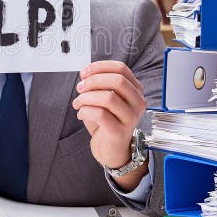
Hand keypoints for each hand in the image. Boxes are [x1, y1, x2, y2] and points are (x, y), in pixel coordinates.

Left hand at [71, 60, 148, 190]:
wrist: (111, 148)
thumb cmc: (107, 121)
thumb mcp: (104, 98)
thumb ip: (98, 84)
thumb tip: (86, 73)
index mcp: (135, 90)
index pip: (121, 69)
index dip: (100, 67)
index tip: (84, 72)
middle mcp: (137, 102)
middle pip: (117, 80)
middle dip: (93, 81)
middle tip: (80, 88)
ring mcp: (131, 118)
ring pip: (108, 98)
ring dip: (86, 97)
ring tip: (78, 103)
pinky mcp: (119, 132)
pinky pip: (100, 114)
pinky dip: (86, 111)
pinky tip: (81, 114)